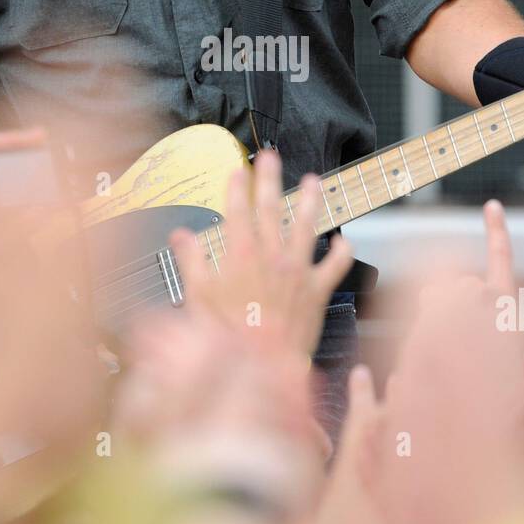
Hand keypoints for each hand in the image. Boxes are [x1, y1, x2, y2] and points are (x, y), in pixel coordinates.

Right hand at [170, 148, 352, 355]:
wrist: (263, 367)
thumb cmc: (226, 336)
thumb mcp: (197, 297)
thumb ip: (190, 261)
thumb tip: (180, 235)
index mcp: (241, 255)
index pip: (238, 210)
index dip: (237, 187)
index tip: (238, 169)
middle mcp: (272, 256)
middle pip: (271, 207)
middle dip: (270, 178)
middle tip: (270, 156)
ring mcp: (297, 271)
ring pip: (307, 227)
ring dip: (310, 201)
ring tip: (313, 181)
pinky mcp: (317, 291)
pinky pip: (334, 267)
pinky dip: (341, 253)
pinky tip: (343, 241)